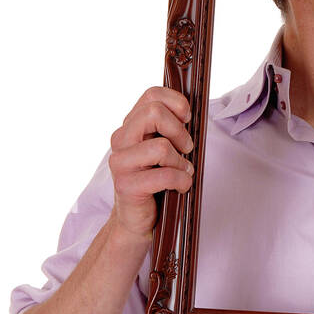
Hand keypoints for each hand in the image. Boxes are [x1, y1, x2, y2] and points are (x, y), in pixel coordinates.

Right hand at [107, 87, 194, 241]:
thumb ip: (173, 129)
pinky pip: (164, 176)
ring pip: (161, 147)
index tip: (187, 119)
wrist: (137, 218)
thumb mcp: (167, 149)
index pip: (152, 95)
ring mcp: (120, 162)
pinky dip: (181, 181)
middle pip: (153, 112)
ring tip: (182, 172)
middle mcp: (121, 140)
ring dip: (181, 162)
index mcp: (131, 126)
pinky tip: (180, 187)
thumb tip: (193, 112)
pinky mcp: (125, 185)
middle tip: (186, 148)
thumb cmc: (157, 181)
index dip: (176, 103)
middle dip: (179, 131)